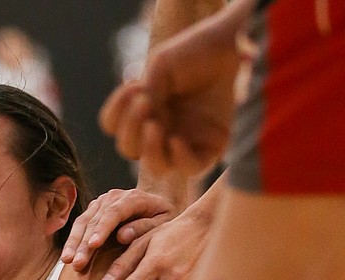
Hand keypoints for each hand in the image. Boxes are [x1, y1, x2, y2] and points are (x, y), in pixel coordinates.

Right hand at [61, 188, 174, 270]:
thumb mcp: (163, 223)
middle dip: (83, 242)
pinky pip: (79, 226)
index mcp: (133, 198)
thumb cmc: (164, 217)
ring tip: (67, 261)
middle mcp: (113, 197)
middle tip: (77, 263)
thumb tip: (121, 237)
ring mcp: (100, 203)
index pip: (113, 213)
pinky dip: (72, 241)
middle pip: (94, 219)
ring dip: (73, 243)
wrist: (158, 203)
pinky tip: (67, 257)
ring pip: (83, 222)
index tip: (93, 246)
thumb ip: (144, 228)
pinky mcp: (93, 211)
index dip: (102, 229)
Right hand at [100, 4, 244, 177]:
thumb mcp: (161, 67)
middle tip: (145, 103)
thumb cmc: (195, 52)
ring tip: (154, 126)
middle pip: (129, 149)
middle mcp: (160, 129)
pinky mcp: (210, 148)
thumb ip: (147, 96)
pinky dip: (179, 159)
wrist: (231, 46)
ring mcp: (183, 141)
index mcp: (143, 111)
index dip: (116, 113)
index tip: (133, 86)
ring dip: (149, 150)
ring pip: (156, 166)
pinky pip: (189, 169)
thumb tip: (145, 123)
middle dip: (131, 129)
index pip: (114, 126)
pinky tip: (176, 140)